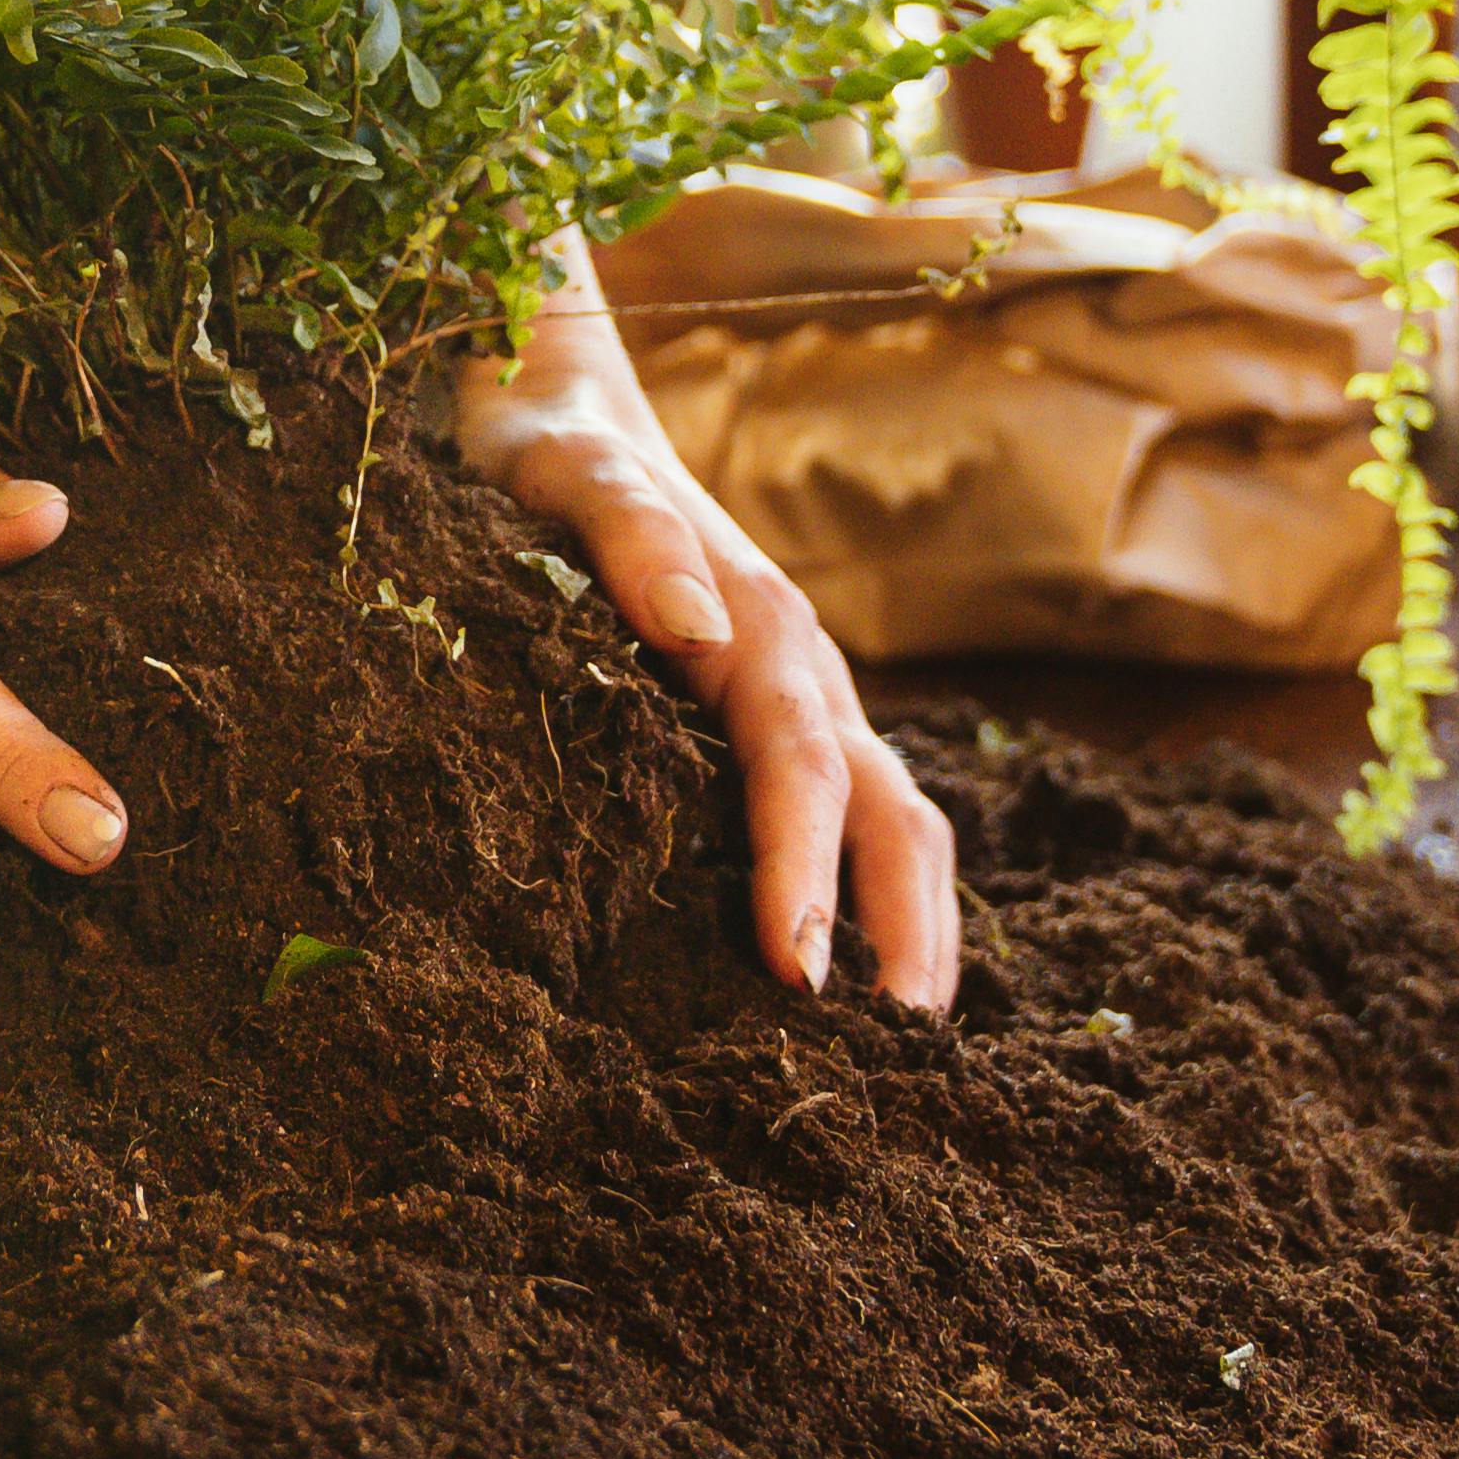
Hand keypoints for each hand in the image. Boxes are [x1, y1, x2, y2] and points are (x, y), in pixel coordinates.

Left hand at [453, 251, 960, 1009]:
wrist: (561, 398)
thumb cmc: (548, 446)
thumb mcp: (563, 474)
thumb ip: (626, 540)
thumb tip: (700, 629)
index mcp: (757, 623)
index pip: (799, 770)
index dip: (806, 873)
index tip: (800, 976)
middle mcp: (800, 667)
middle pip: (888, 811)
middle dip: (902, 930)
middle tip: (894, 1060)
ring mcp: (800, 693)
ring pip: (890, 817)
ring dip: (909, 922)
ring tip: (901, 1041)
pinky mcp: (773, 713)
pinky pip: (847, 810)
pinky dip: (871, 893)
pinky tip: (849, 972)